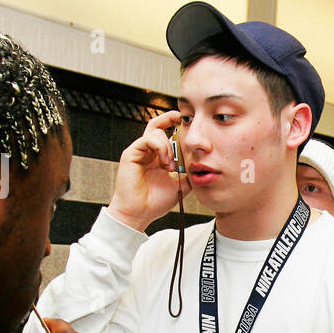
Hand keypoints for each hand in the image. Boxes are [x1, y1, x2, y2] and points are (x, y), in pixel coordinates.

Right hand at [107, 110, 188, 231]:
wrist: (139, 213)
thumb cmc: (155, 202)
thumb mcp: (180, 185)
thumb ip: (189, 173)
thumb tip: (202, 166)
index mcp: (157, 157)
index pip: (165, 134)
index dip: (174, 125)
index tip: (187, 122)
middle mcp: (147, 152)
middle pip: (157, 125)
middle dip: (170, 118)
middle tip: (181, 118)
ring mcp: (139, 152)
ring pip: (155, 132)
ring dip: (168, 146)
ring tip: (171, 165)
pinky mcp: (131, 154)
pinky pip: (147, 140)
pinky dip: (160, 147)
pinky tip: (164, 163)